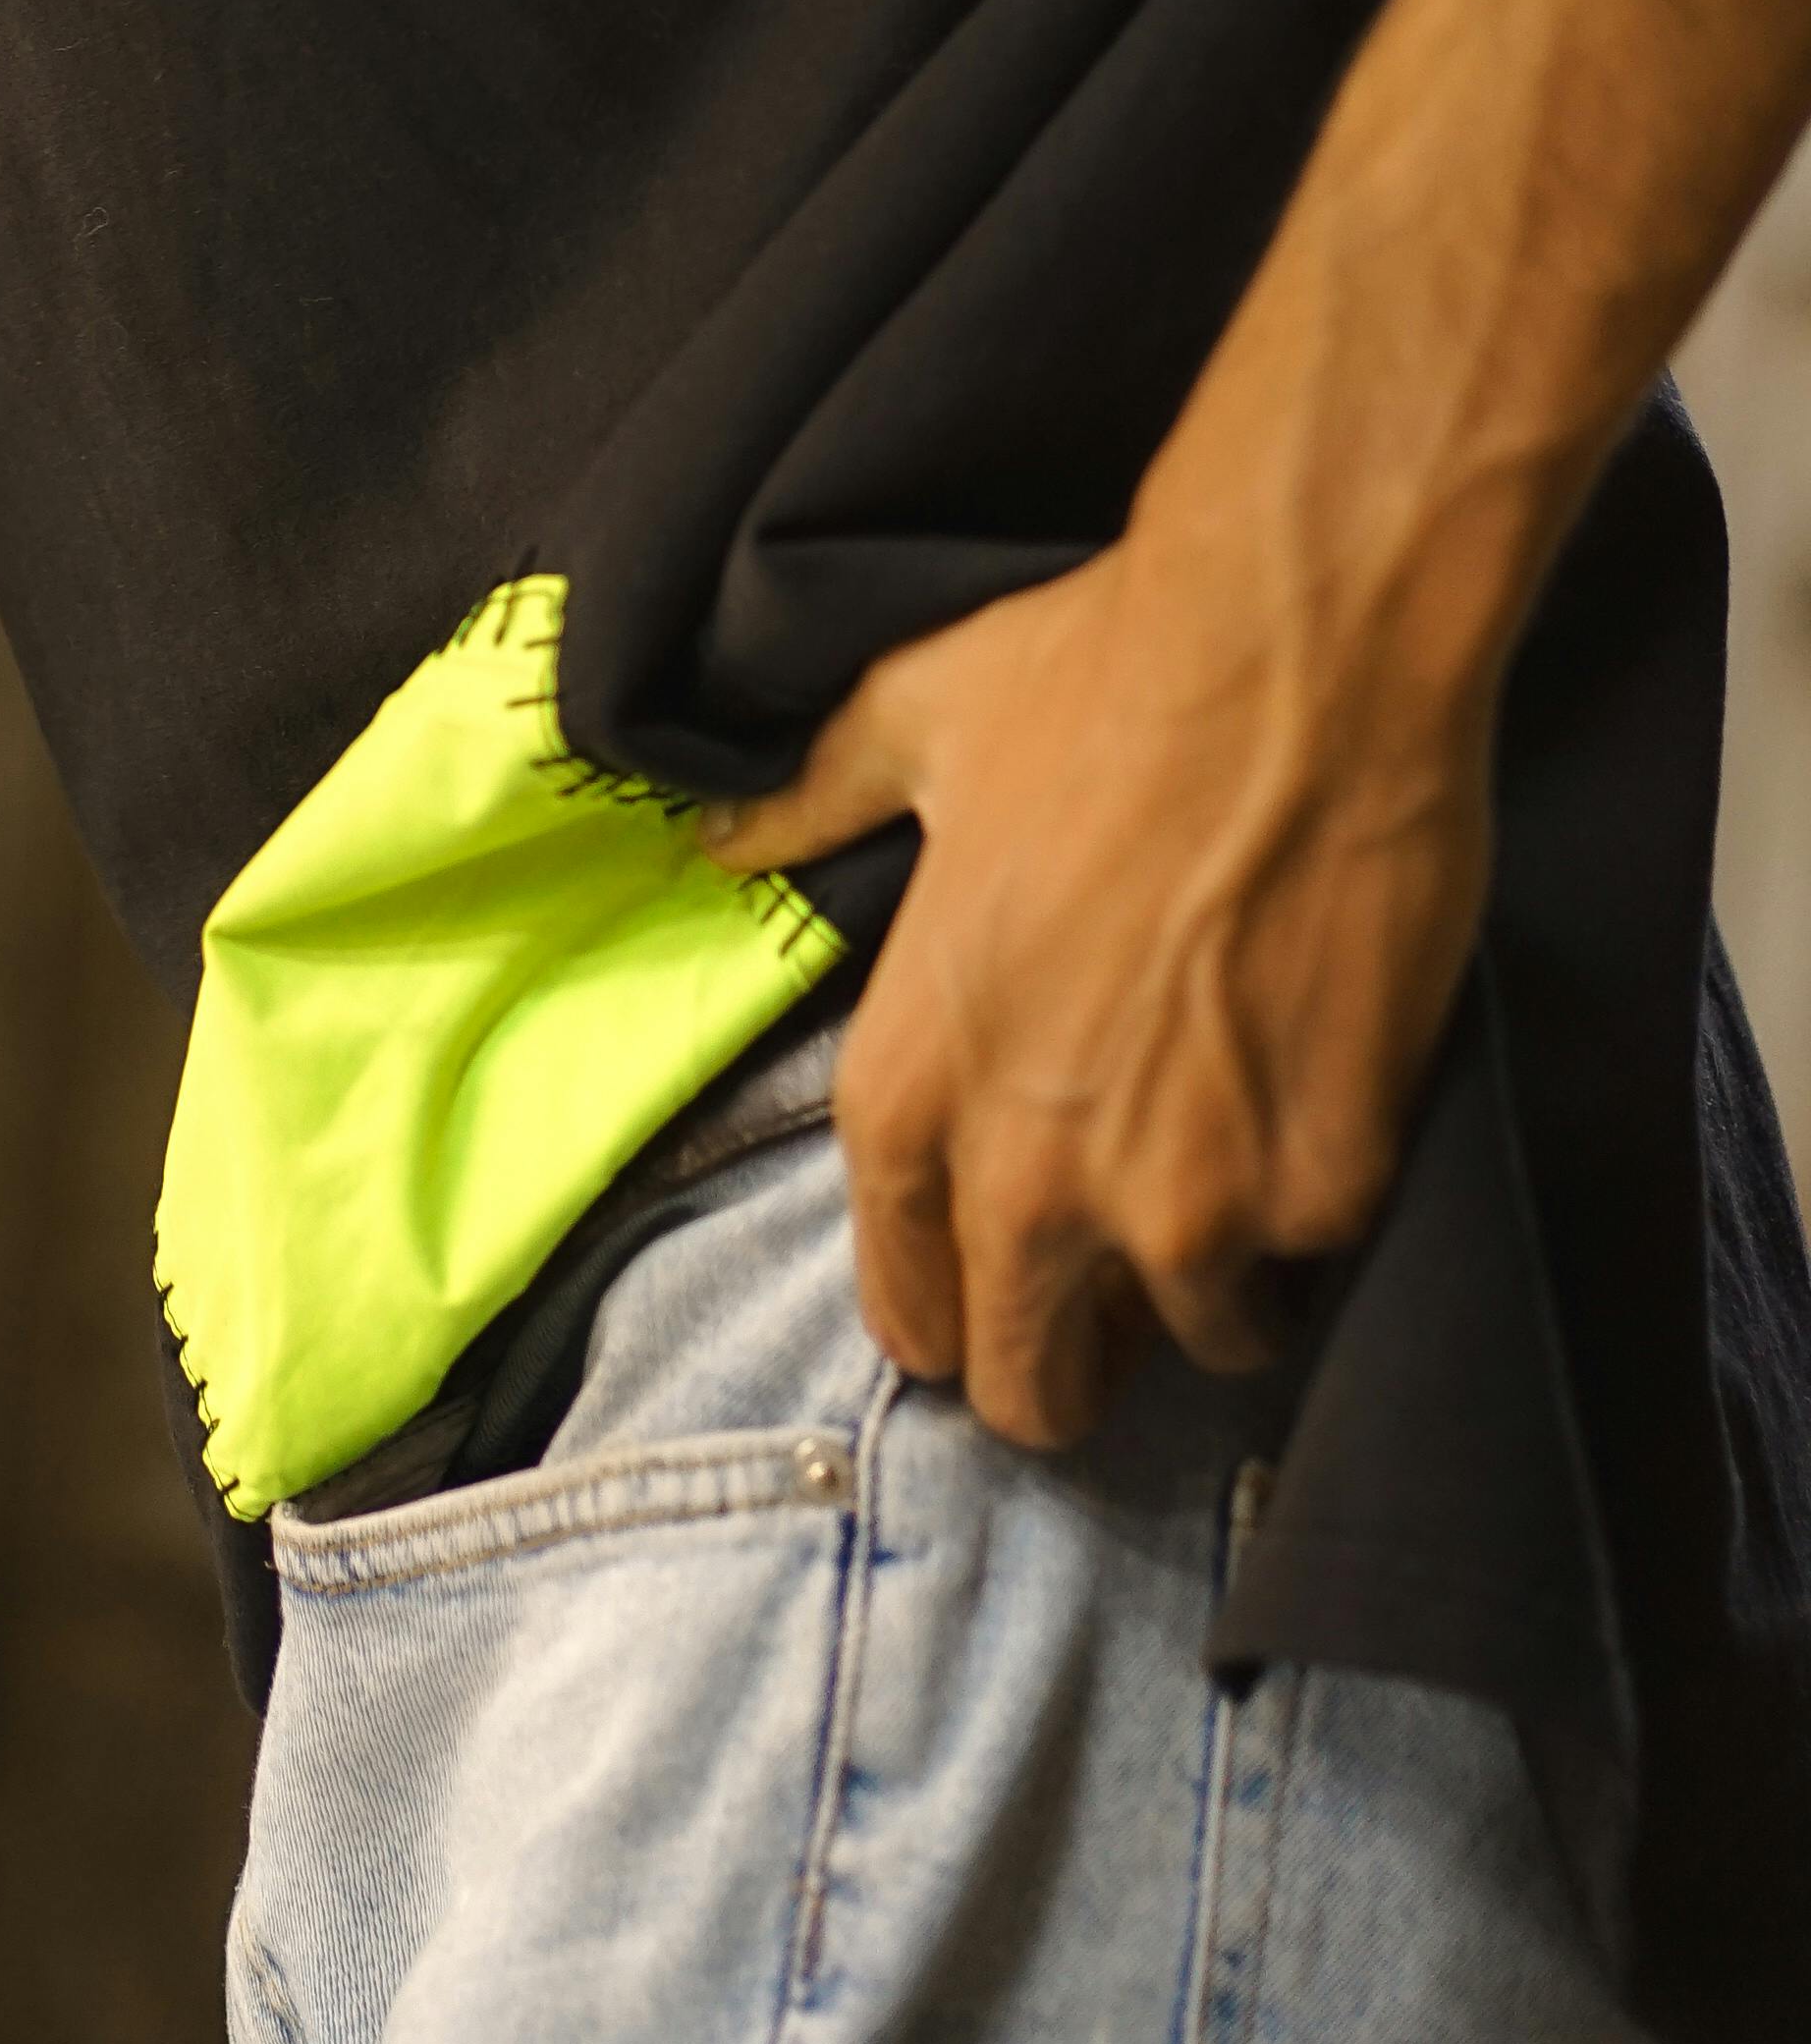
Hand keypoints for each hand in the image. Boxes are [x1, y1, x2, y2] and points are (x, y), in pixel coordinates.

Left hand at [698, 539, 1493, 1449]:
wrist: (1291, 656)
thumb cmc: (1094, 679)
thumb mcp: (910, 723)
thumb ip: (807, 802)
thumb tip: (721, 835)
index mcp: (909, 1086)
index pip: (907, 1307)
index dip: (953, 1314)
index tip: (993, 1296)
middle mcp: (1028, 1177)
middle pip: (1033, 1387)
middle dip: (1072, 1358)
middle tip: (1119, 1293)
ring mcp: (1184, 1202)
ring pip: (1194, 1341)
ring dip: (1210, 1280)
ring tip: (1230, 1168)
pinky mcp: (1322, 1189)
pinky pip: (1313, 1257)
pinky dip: (1316, 1202)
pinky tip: (1315, 1102)